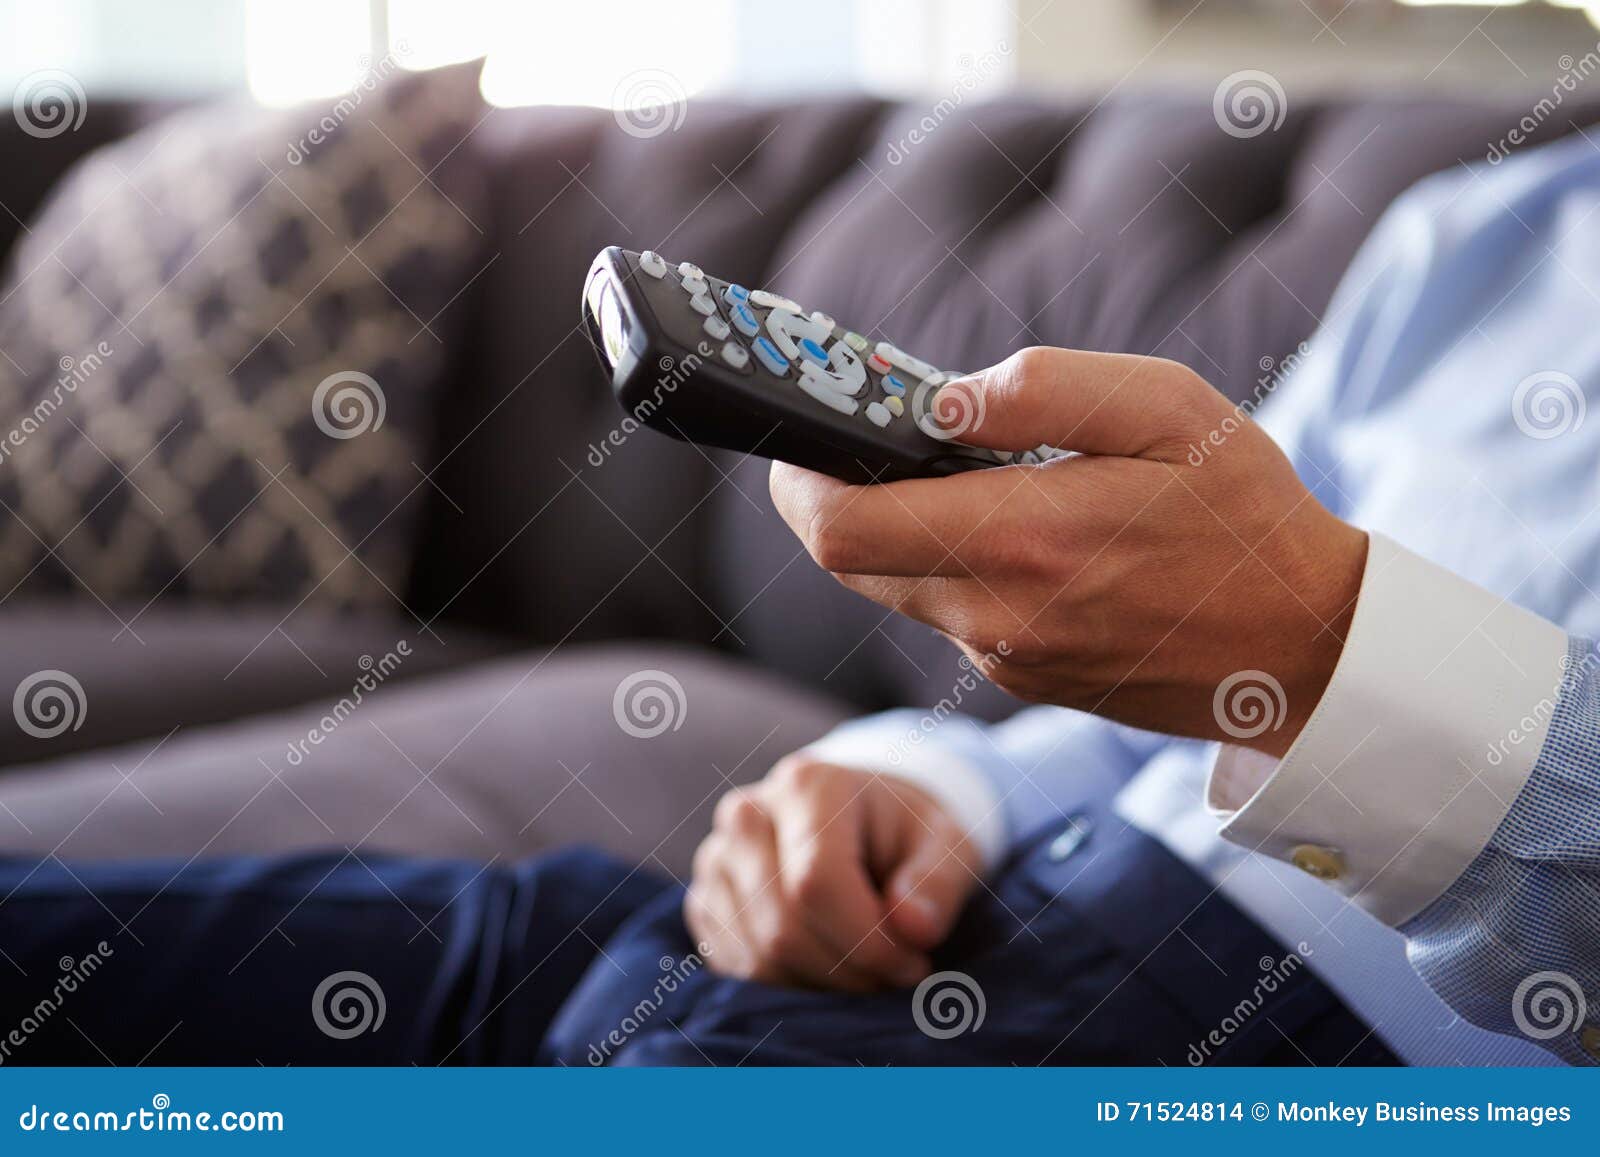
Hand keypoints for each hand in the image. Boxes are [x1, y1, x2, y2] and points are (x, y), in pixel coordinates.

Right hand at [684, 755, 979, 990]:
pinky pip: (739, 970)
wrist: (862, 818)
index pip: (817, 884)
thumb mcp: (949, 843)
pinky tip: (831, 968)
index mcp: (807, 785)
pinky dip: (791, 987)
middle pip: (783, 928)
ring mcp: (716, 859)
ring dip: (823, 986)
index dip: (868, 942)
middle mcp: (747, 815)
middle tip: (898, 975)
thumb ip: (938, 883)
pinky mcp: (704, 901)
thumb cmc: (907, 832)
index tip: (915, 963)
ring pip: (758, 958)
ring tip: (868, 970)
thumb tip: (915, 930)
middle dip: (849, 972)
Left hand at [771, 348, 1367, 756]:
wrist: (1308, 645)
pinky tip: (1017, 533)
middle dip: (836, 499)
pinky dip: (950, 568)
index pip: (840, 528)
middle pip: (847, 564)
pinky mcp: (1023, 680)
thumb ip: (1039, 391)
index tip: (803, 436)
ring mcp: (1006, 659)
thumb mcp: (1163, 409)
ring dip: (899, 533)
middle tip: (873, 443)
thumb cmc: (1243, 512)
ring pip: (895, 591)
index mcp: (1023, 538)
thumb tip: (936, 401)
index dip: (798, 480)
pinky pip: (950, 617)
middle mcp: (997, 614)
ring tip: (961, 479)